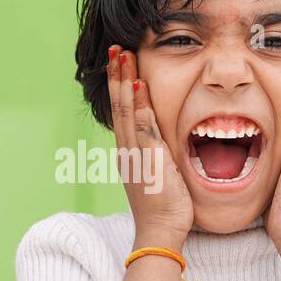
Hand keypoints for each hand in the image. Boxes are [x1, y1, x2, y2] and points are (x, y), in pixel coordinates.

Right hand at [107, 45, 192, 249]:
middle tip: (116, 49)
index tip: (121, 65)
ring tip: (123, 55)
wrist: (160, 232)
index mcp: (129, 153)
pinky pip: (141, 123)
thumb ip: (157, 157)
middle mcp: (127, 149)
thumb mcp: (158, 177)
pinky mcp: (147, 157)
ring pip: (125, 108)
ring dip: (124, 79)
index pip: (122, 113)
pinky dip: (137, 102)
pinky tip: (137, 83)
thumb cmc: (164, 210)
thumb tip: (163, 147)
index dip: (120, 88)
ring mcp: (135, 152)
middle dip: (117, 75)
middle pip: (118, 105)